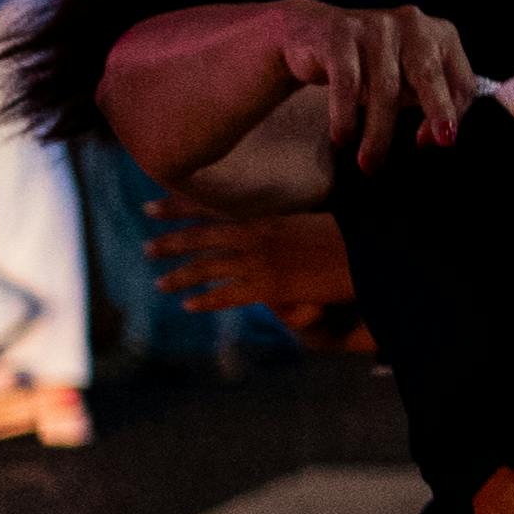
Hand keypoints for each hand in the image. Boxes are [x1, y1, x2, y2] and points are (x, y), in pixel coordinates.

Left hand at [148, 199, 367, 344]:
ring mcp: (260, 262)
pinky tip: (190, 305)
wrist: (366, 256)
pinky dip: (206, 301)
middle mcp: (255, 236)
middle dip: (170, 243)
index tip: (150, 208)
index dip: (177, 208)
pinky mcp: (269, 288)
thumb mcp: (307, 219)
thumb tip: (261, 224)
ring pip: (207, 269)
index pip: (211, 207)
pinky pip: (228, 295)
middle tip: (147, 250)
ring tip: (161, 284)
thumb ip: (279, 223)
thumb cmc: (344, 235)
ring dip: (180, 277)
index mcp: (264, 215)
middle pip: (200, 238)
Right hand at [277, 0, 475, 165]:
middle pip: (430, 76)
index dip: (453, 113)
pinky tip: (342, 137)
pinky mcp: (340, 33)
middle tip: (444, 142)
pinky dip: (345, 114)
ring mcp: (376, 26)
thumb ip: (429, 103)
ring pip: (386, 88)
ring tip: (369, 164)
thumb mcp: (407, 78)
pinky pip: (347, 83)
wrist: (309, 31)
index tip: (439, 141)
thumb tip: (435, 139)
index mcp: (440, 35)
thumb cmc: (369, 64)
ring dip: (378, 133)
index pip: (460, 80)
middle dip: (438, 111)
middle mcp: (413, 24)